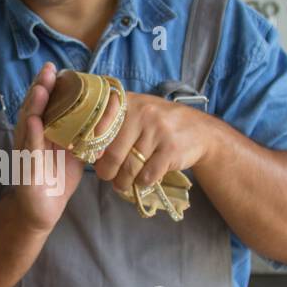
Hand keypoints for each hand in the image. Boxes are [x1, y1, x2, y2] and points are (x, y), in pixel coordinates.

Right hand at [10, 63, 83, 231]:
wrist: (43, 211)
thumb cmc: (57, 178)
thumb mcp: (73, 152)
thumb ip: (81, 134)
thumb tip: (104, 117)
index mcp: (42, 132)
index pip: (44, 104)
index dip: (47, 86)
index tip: (54, 69)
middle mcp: (30, 138)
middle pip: (33, 108)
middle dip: (39, 88)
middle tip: (47, 70)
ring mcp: (25, 152)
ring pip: (28, 125)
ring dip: (34, 106)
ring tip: (41, 89)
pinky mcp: (25, 170)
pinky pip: (28, 150)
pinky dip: (31, 136)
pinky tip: (35, 122)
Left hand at [92, 93, 211, 194]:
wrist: (200, 130)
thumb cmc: (158, 125)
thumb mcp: (136, 112)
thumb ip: (113, 123)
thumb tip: (86, 150)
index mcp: (128, 103)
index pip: (99, 127)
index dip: (92, 147)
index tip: (92, 157)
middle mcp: (142, 113)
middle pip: (113, 154)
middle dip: (107, 172)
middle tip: (108, 176)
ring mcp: (158, 131)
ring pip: (129, 168)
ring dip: (123, 182)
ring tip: (122, 183)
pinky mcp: (171, 149)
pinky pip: (147, 175)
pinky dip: (142, 183)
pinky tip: (142, 180)